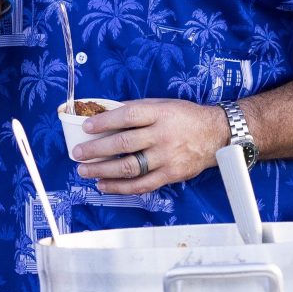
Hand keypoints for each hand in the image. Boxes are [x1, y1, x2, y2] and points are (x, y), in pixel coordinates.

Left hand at [77, 99, 228, 196]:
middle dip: (96, 149)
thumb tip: (104, 113)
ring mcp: (166, 157)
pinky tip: (104, 184)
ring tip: (85, 170)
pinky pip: (141, 184)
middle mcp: (162, 135)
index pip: (127, 116)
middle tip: (77, 153)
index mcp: (159, 113)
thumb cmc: (184, 117)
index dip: (104, 121)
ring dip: (102, 170)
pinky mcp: (170, 174)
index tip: (86, 127)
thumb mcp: (162, 104)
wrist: (215, 134)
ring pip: (129, 167)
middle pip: (123, 144)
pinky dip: (120, 187)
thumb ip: (136, 110)